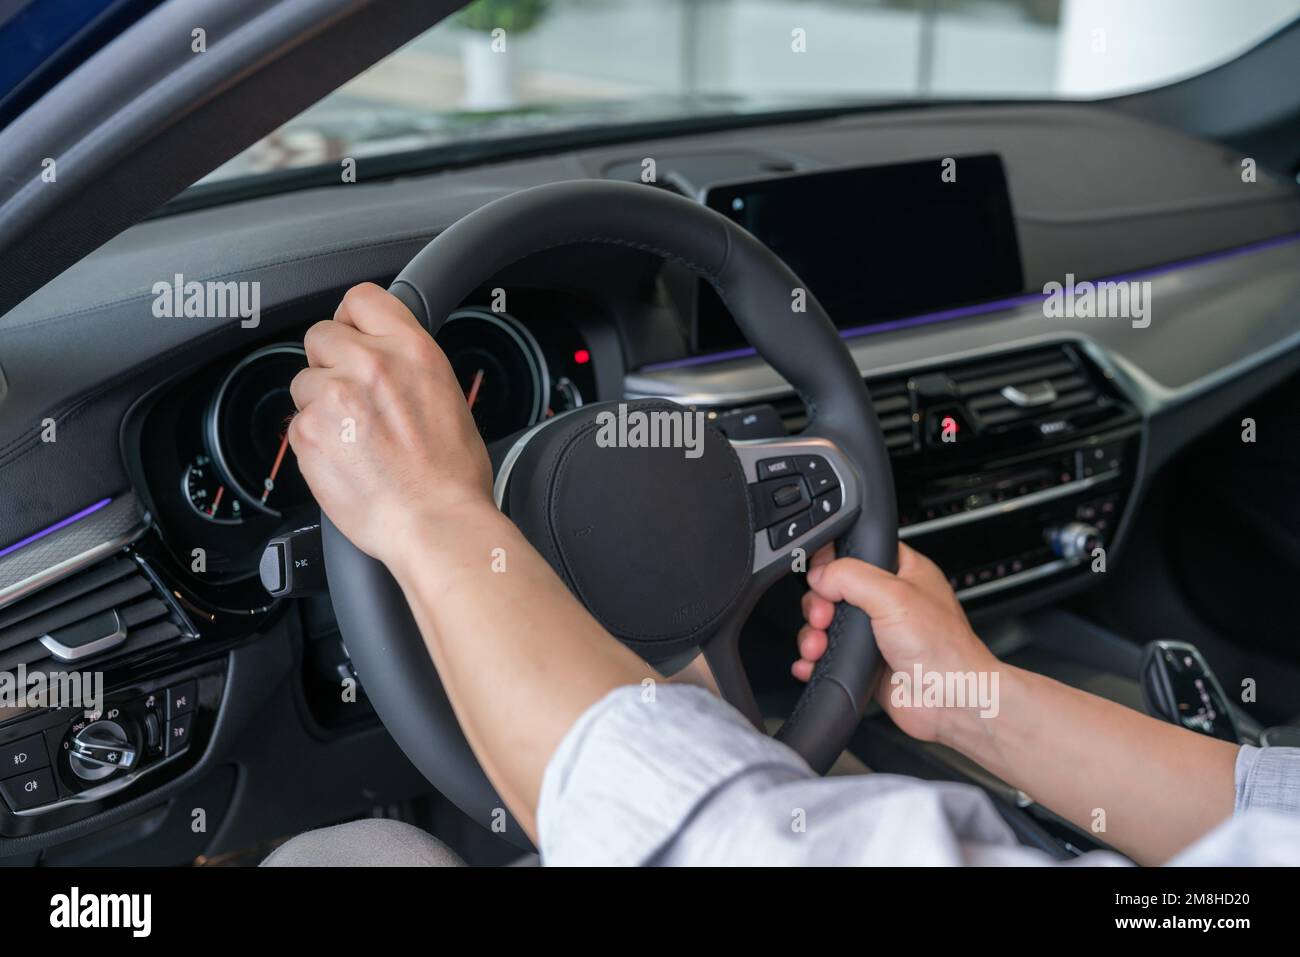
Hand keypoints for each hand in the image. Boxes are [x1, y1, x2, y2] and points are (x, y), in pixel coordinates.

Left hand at [288, 283, 493, 566]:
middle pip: (320, 335)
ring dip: (320, 404)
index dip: (352, 320)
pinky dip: (314, 441)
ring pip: (304, 381)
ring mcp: (334, 396)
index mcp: (411, 350)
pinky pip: (297, 424)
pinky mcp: (307, 431)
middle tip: (351, 397)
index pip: (360, 298)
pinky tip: (345, 461)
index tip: (352, 336)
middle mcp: (370, 364)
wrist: (435, 522)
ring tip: (353, 438)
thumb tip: (387, 361)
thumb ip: (409, 367)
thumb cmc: (452, 475)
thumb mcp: (448, 396)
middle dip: (330, 362)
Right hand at [794, 542, 997, 742]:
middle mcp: (887, 599)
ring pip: (826, 623)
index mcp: (902, 571)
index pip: (857, 551)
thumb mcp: (894, 596)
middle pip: (832, 589)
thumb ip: (851, 576)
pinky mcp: (864, 661)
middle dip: (818, 604)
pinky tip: (812, 662)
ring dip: (813, 633)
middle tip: (823, 616)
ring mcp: (874, 632)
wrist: (950, 702)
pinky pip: (828, 654)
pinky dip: (814, 659)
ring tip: (818, 645)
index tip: (823, 577)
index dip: (833, 561)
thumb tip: (819, 575)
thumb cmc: (944, 649)